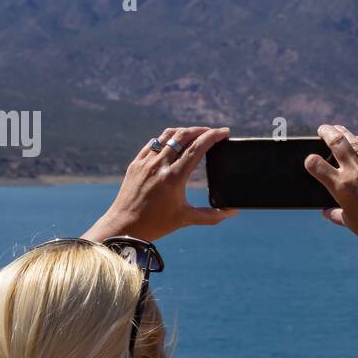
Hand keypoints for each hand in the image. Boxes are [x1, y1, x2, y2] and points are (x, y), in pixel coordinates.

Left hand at [85, 126, 237, 242]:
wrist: (124, 227)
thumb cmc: (157, 224)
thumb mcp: (186, 219)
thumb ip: (212, 216)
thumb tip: (232, 212)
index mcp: (174, 177)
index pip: (197, 148)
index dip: (213, 136)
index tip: (224, 132)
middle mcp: (159, 165)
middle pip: (183, 136)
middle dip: (201, 130)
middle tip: (213, 132)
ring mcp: (146, 162)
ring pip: (167, 136)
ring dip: (184, 131)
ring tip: (195, 134)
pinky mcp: (135, 163)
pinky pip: (153, 143)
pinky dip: (166, 139)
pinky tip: (174, 143)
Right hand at [305, 124, 357, 249]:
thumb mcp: (350, 221)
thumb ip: (335, 214)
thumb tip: (325, 212)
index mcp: (341, 187)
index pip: (315, 164)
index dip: (310, 160)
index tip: (311, 159)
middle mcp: (356, 173)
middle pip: (336, 142)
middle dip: (327, 132)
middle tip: (323, 129)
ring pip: (356, 141)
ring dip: (345, 134)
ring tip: (340, 131)